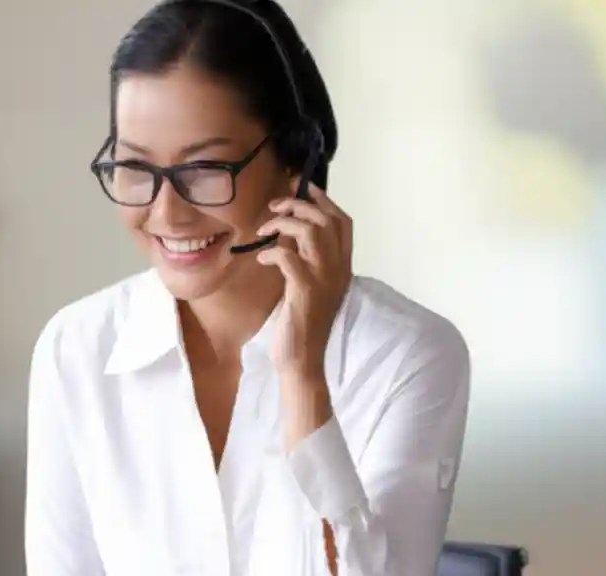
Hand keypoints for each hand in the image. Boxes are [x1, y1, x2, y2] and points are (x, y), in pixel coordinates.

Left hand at [254, 182, 352, 378]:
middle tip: (275, 206)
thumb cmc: (303, 323)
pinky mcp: (304, 290)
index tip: (303, 188)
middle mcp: (339, 268)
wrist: (303, 358)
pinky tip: (262, 260)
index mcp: (343, 266)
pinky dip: (272, 252)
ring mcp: (324, 278)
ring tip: (264, 231)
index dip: (324, 200)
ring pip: (310, 231)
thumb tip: (290, 233)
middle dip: (299, 204)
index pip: (343, 221)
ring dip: (283, 224)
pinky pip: (288, 256)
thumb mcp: (310, 285)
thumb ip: (307, 259)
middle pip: (326, 219)